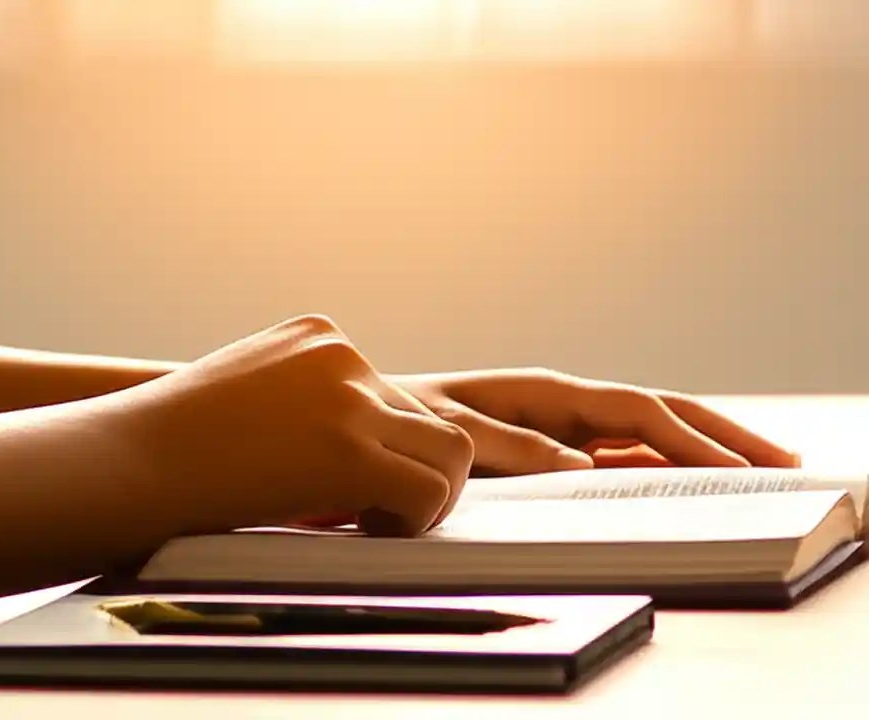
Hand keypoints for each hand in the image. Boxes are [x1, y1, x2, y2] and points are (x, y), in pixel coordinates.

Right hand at [122, 315, 473, 536]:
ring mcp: (349, 399)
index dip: (375, 449)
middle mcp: (342, 355)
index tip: (332, 484)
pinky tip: (361, 532)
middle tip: (363, 514)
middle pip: (425, 422)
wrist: (122, 463)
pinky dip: (411, 523)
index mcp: (317, 337)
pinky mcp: (349, 451)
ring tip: (373, 525)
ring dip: (424, 499)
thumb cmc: (168, 447)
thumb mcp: (246, 395)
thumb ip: (303, 404)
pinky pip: (429, 492)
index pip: (390, 396)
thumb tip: (358, 458)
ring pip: (451, 452)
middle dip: (405, 474)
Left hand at [390, 369, 800, 475]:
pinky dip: (657, 468)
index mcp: (546, 394)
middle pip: (660, 416)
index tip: (739, 467)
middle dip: (722, 436)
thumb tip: (580, 466)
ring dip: (699, 451)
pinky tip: (685, 483)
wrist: (367, 426)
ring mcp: (559, 428)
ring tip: (757, 471)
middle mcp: (562, 407)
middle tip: (786, 460)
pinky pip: (615, 459)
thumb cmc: (402, 423)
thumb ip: (511, 446)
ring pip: (646, 438)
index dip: (691, 439)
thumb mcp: (450, 433)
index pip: (639, 413)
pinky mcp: (548, 451)